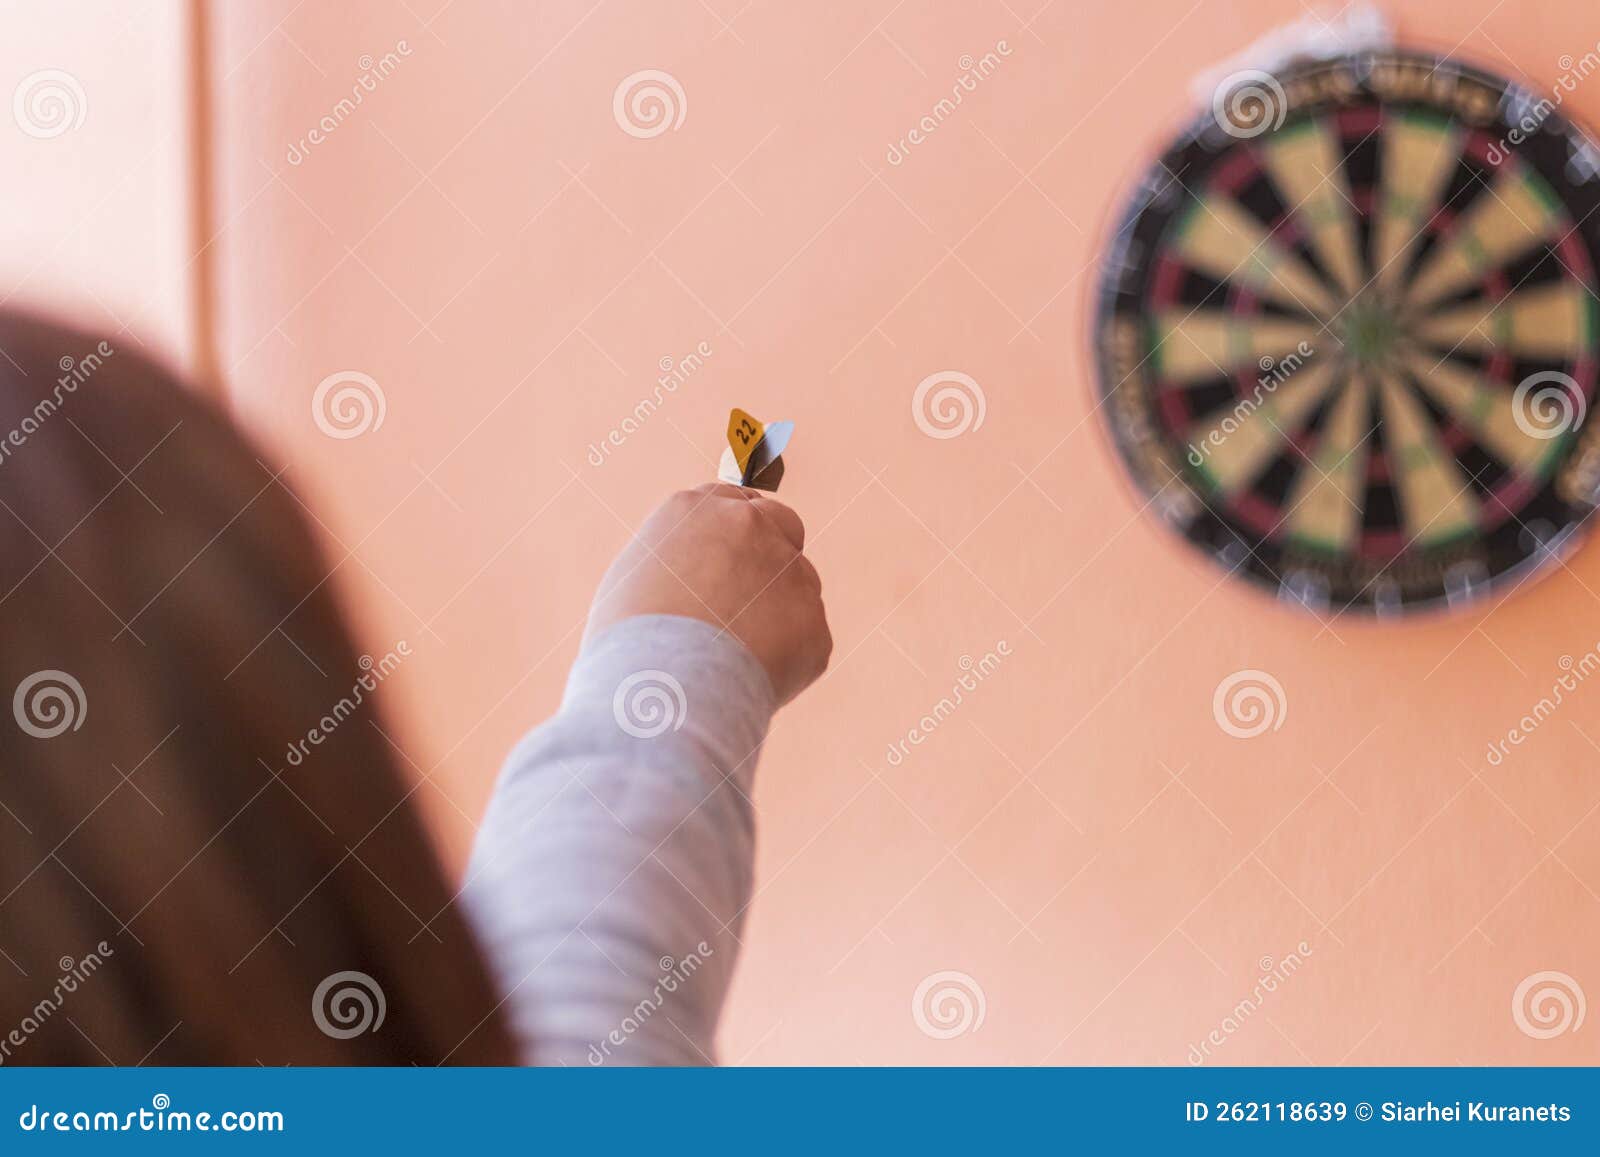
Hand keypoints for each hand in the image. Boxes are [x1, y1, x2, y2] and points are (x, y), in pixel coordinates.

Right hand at [584, 484, 831, 704]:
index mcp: (694, 508)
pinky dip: (786, 660)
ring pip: (798, 586)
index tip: (734, 562)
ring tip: (731, 659)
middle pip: (782, 524)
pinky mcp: (814, 620)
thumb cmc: (627, 647)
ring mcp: (788, 569)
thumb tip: (706, 576)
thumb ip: (681, 562)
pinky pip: (805, 638)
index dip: (736, 537)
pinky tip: (748, 680)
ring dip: (779, 613)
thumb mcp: (635, 583)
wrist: (663, 689)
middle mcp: (748, 525)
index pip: (733, 504)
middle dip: (775, 553)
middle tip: (756, 599)